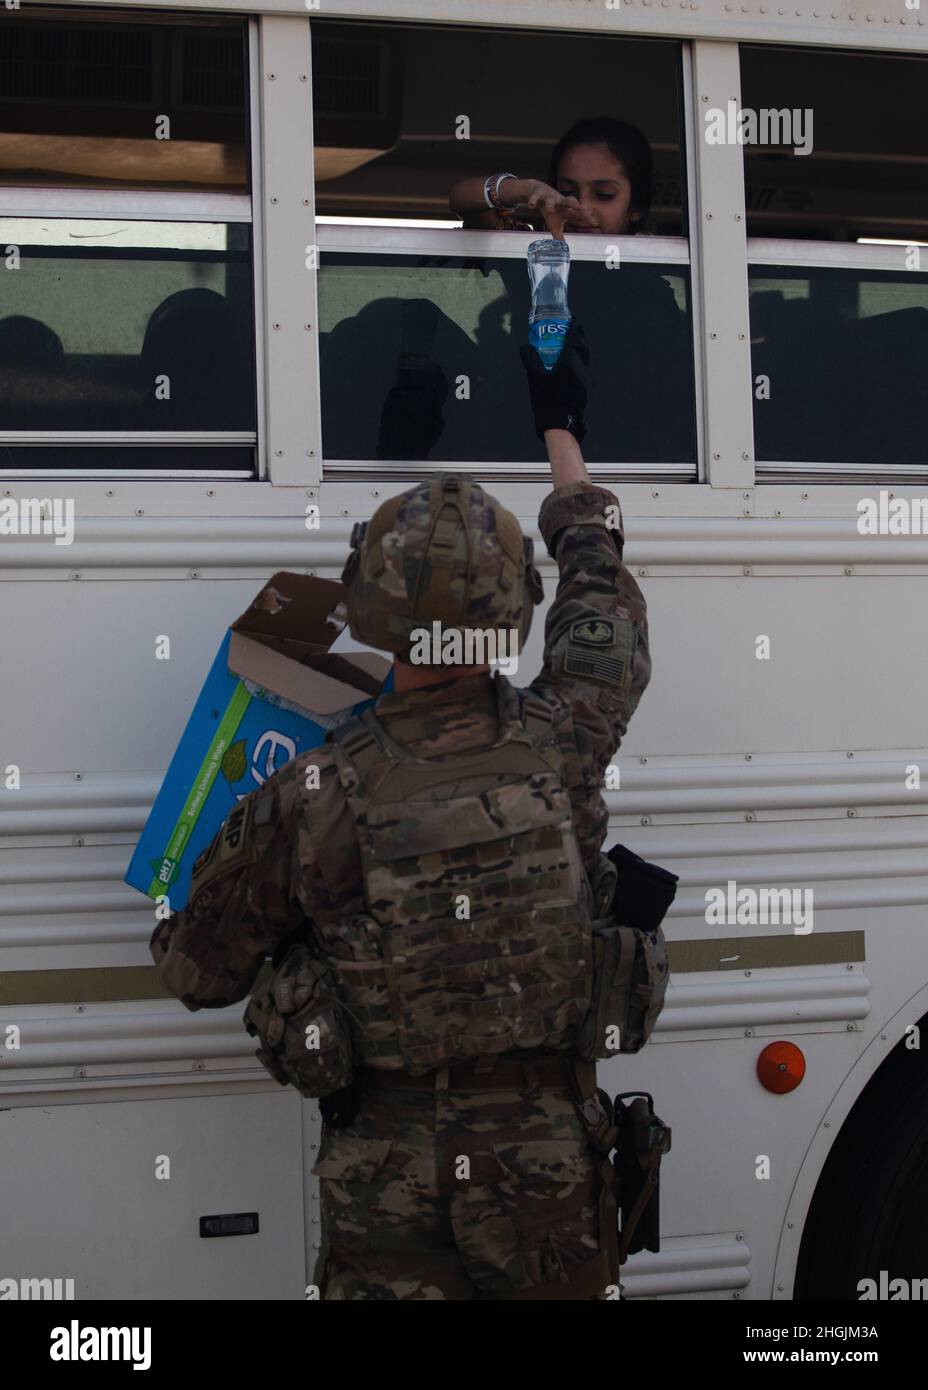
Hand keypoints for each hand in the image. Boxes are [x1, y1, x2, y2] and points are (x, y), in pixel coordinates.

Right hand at [503, 179, 594, 240]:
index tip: (594, 223)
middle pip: (570, 202)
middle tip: (581, 209)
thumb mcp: (555, 225)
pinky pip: (535, 197)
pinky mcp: (538, 194)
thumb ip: (560, 237)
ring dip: (551, 204)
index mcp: (567, 209)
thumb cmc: (551, 211)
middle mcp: (560, 202)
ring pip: (551, 200)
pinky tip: (531, 206)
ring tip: (550, 209)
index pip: (578, 214)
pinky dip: (533, 201)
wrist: (538, 193)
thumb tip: (564, 251)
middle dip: (576, 205)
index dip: (586, 218)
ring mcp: (549, 198)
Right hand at [520, 321, 588, 442]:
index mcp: (570, 361)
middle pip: (583, 347)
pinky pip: (582, 368)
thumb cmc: (546, 397)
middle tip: (573, 329)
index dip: (576, 327)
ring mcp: (584, 379)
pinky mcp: (584, 388)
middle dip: (579, 336)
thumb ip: (530, 359)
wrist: (559, 421)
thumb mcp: (534, 376)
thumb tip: (525, 347)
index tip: (574, 320)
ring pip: (584, 358)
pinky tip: (570, 364)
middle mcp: (581, 368)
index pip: (576, 338)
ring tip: (570, 344)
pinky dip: (578, 361)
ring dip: (579, 348)